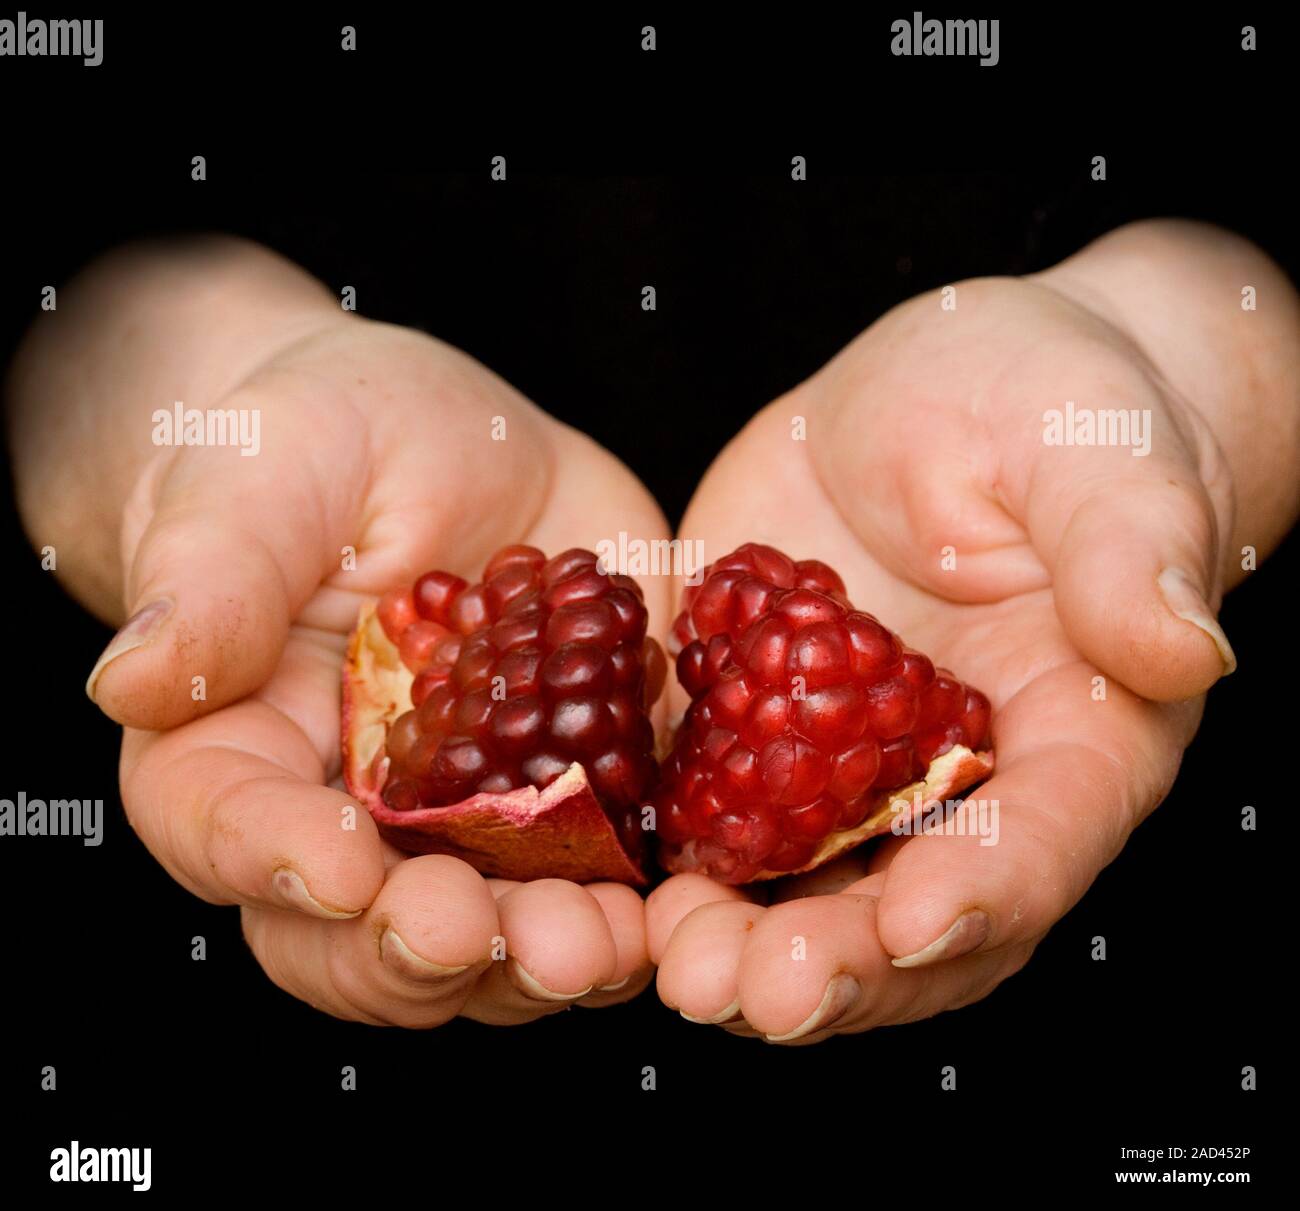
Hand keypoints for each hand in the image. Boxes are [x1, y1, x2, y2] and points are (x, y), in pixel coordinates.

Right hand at [8, 238, 670, 1024]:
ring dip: (538, 956)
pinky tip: (673, 898)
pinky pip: (601, 878)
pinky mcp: (574, 795)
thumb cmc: (317, 447)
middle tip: (475, 933)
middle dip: (417, 947)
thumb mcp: (261, 478)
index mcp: (240, 743)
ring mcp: (467, 820)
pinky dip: (635, 904)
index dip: (272, 861)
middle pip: (354, 932)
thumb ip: (211, 577)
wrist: (446, 445)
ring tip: (596, 942)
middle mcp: (347, 812)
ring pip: (486, 937)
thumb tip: (128, 678)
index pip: (224, 825)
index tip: (338, 871)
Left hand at [646, 220, 1298, 1041]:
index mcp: (1072, 736)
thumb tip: (1187, 646)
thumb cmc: (1052, 410)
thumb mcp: (1098, 455)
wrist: (937, 394)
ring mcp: (845, 768)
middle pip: (907, 910)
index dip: (982, 894)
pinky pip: (710, 811)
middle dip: (833, 964)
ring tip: (668, 962)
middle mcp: (957, 785)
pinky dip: (665, 858)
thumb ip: (1132, 550)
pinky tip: (606, 880)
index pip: (1043, 841)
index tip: (910, 926)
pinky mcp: (752, 728)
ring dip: (736, 938)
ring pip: (801, 890)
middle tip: (746, 990)